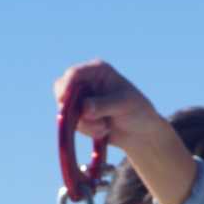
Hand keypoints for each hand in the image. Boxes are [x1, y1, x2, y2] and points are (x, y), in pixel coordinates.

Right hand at [52, 61, 177, 154]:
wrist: (141, 133)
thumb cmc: (138, 111)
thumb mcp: (124, 105)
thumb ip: (103, 105)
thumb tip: (84, 108)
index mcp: (98, 70)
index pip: (74, 74)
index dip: (66, 86)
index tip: (63, 100)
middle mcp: (86, 82)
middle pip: (62, 90)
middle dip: (72, 108)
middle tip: (86, 119)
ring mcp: (81, 99)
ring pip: (66, 110)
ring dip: (84, 123)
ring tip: (105, 127)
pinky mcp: (79, 116)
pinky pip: (71, 124)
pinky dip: (86, 130)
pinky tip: (103, 131)